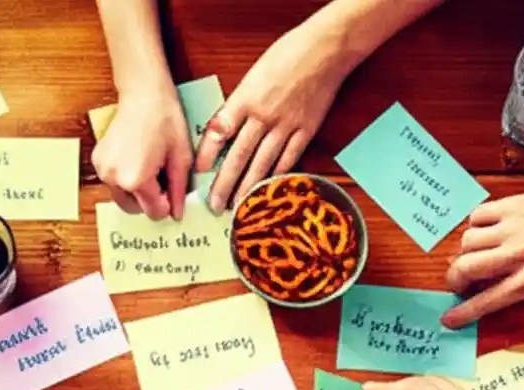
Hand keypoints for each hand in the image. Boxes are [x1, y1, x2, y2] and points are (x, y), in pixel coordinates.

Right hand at [92, 86, 192, 220]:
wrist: (143, 94)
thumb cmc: (165, 120)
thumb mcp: (181, 158)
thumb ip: (178, 190)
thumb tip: (177, 213)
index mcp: (135, 180)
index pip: (153, 212)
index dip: (166, 205)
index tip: (172, 191)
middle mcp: (114, 178)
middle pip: (135, 209)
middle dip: (150, 200)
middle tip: (161, 178)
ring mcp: (103, 170)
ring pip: (123, 197)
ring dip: (137, 191)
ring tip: (150, 168)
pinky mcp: (98, 161)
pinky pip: (114, 182)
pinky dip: (125, 179)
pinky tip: (137, 160)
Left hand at [195, 22, 348, 212]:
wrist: (324, 50)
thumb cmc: (287, 54)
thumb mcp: (253, 74)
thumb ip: (240, 103)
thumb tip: (225, 128)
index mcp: (245, 98)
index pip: (219, 131)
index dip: (207, 154)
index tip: (199, 171)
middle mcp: (263, 115)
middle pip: (238, 156)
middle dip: (224, 184)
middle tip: (214, 205)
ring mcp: (286, 125)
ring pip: (262, 163)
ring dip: (248, 187)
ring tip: (238, 206)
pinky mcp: (306, 131)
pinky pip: (289, 159)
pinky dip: (277, 176)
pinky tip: (268, 190)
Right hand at [441, 161, 523, 327]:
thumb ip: (521, 286)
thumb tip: (485, 290)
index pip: (490, 301)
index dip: (464, 313)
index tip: (448, 318)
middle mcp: (520, 254)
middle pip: (467, 267)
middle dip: (455, 279)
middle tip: (459, 281)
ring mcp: (513, 228)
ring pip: (467, 241)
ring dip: (467, 250)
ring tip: (478, 252)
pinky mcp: (510, 206)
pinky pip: (476, 217)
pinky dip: (476, 225)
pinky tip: (486, 230)